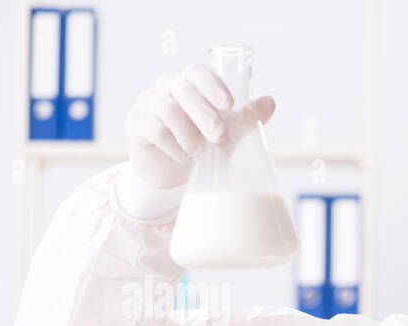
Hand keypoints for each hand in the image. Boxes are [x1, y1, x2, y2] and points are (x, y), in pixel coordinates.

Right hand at [125, 65, 275, 188]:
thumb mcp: (227, 132)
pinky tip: (184, 157)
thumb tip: (270, 102)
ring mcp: (149, 102)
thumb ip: (246, 118)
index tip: (229, 104)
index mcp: (191, 83)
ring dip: (189, 135)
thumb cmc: (200, 142)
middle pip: (185, 91)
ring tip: (201, 153)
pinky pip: (156, 130)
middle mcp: (168, 87)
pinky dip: (175, 147)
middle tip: (220, 138)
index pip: (199, 72)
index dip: (213, 85)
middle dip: (205, 116)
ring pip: (168, 109)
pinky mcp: (137, 123)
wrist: (170, 171)